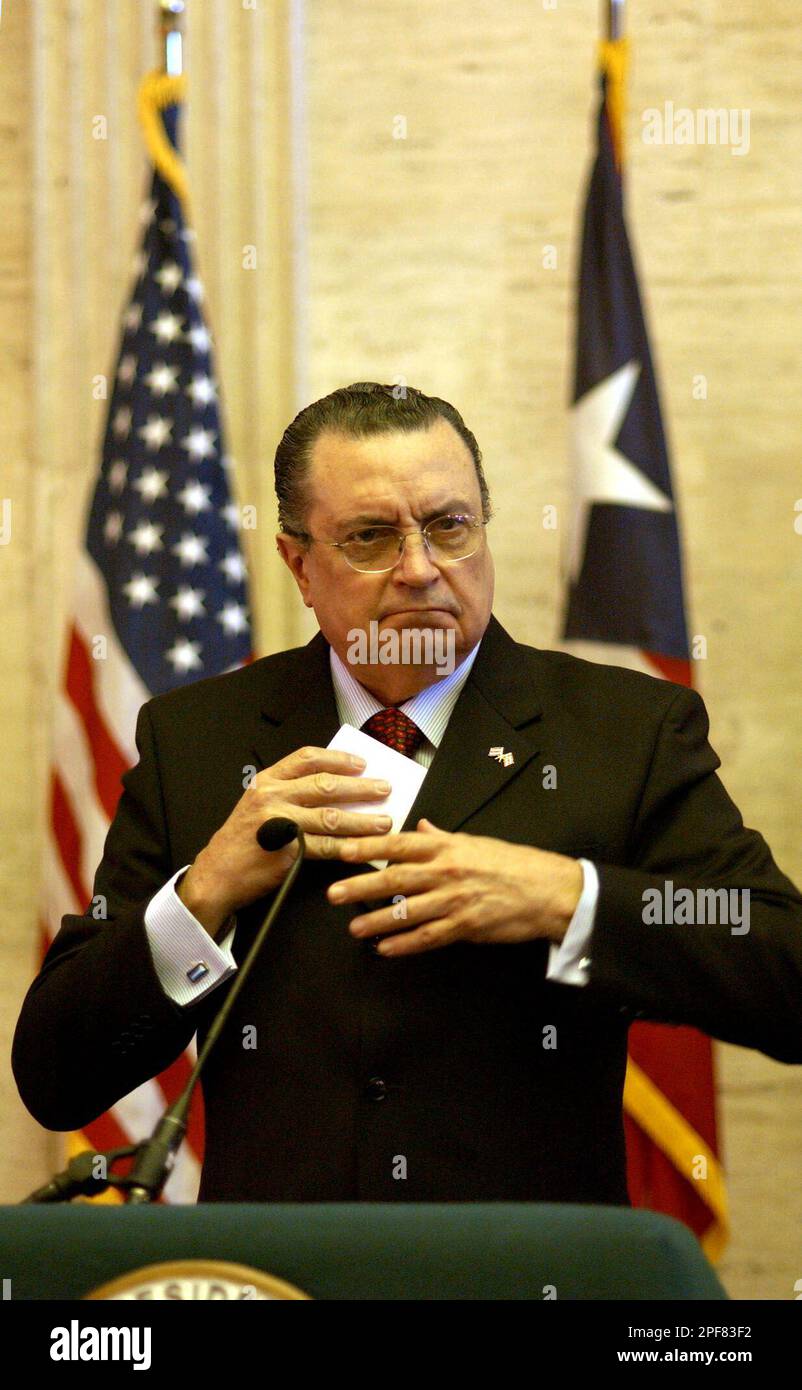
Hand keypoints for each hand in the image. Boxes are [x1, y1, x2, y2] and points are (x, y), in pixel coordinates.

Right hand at [178, 746, 394, 933]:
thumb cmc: (242, 840)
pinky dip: (349, 847)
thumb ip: (289, 792)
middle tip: (384, 789)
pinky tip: (365, 847)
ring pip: (332, 817)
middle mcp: (272, 797)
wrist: (217, 874)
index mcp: (267, 781)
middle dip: (360, 787)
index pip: (307, 758)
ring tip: (384, 821)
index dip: (338, 759)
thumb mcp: (258, 804)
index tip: (361, 763)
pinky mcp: (287, 850)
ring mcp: (279, 823)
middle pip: (325, 785)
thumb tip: (338, 787)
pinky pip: (326, 847)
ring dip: (363, 820)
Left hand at [327, 819, 582, 956]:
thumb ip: (442, 838)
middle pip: (395, 878)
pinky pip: (429, 937)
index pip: (400, 844)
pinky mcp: (466, 926)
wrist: (549, 890)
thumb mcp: (475, 842)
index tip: (343, 850)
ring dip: (377, 920)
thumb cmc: (514, 863)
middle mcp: (447, 872)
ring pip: (407, 911)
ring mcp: (455, 900)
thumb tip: (420, 826)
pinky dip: (405, 944)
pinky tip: (386, 949)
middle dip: (361, 886)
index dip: (369, 847)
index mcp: (448, 847)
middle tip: (334, 893)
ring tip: (354, 928)